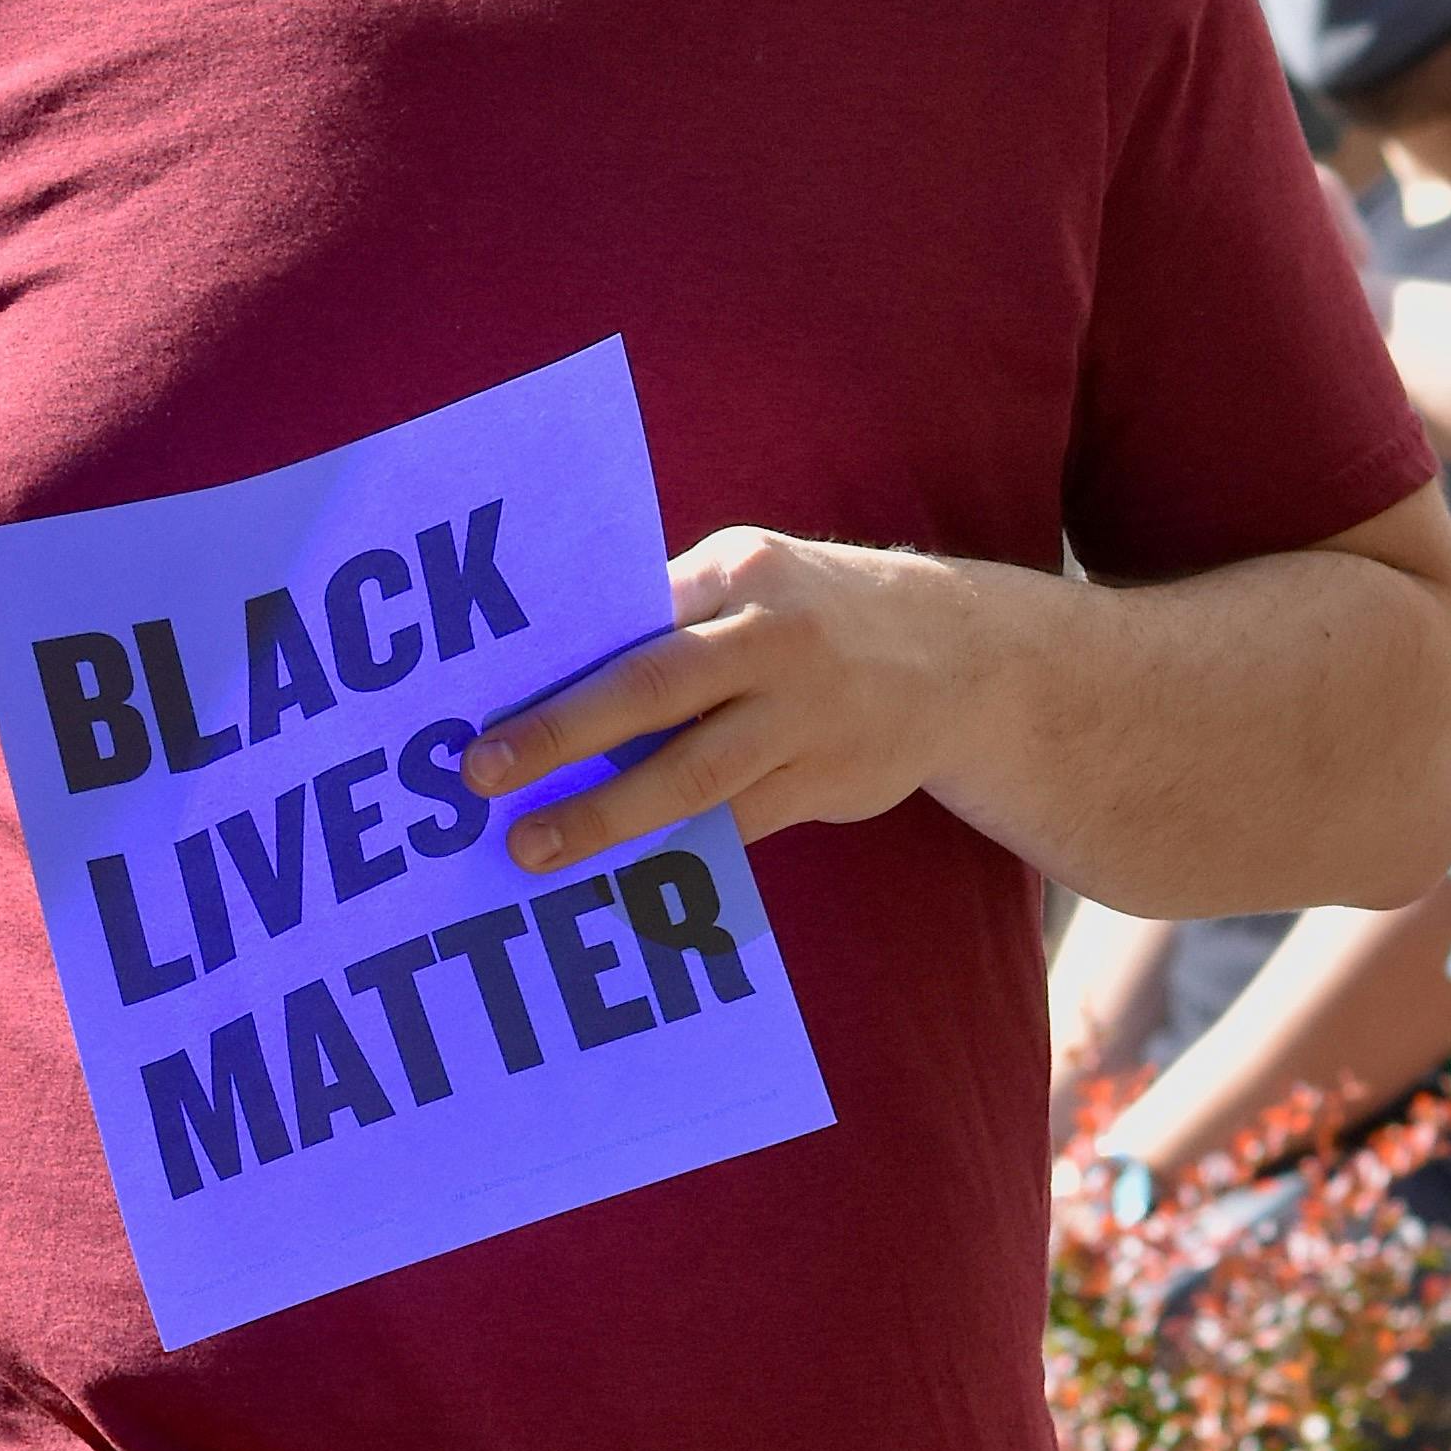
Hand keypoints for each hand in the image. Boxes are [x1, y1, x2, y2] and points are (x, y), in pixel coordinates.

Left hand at [465, 527, 976, 869]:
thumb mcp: (751, 582)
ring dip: (609, 817)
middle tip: (486, 776)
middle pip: (656, 686)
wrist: (969, 658)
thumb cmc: (811, 616)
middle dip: (565, 734)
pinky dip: (672, 854)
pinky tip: (615, 877)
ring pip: (696, 777)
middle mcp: (773, 640)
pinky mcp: (828, 782)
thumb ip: (668, 618)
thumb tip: (547, 678)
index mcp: (738, 573)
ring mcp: (806, 717)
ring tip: (536, 850)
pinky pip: (735, 827)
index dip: (560, 659)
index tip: (481, 700)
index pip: (634, 616)